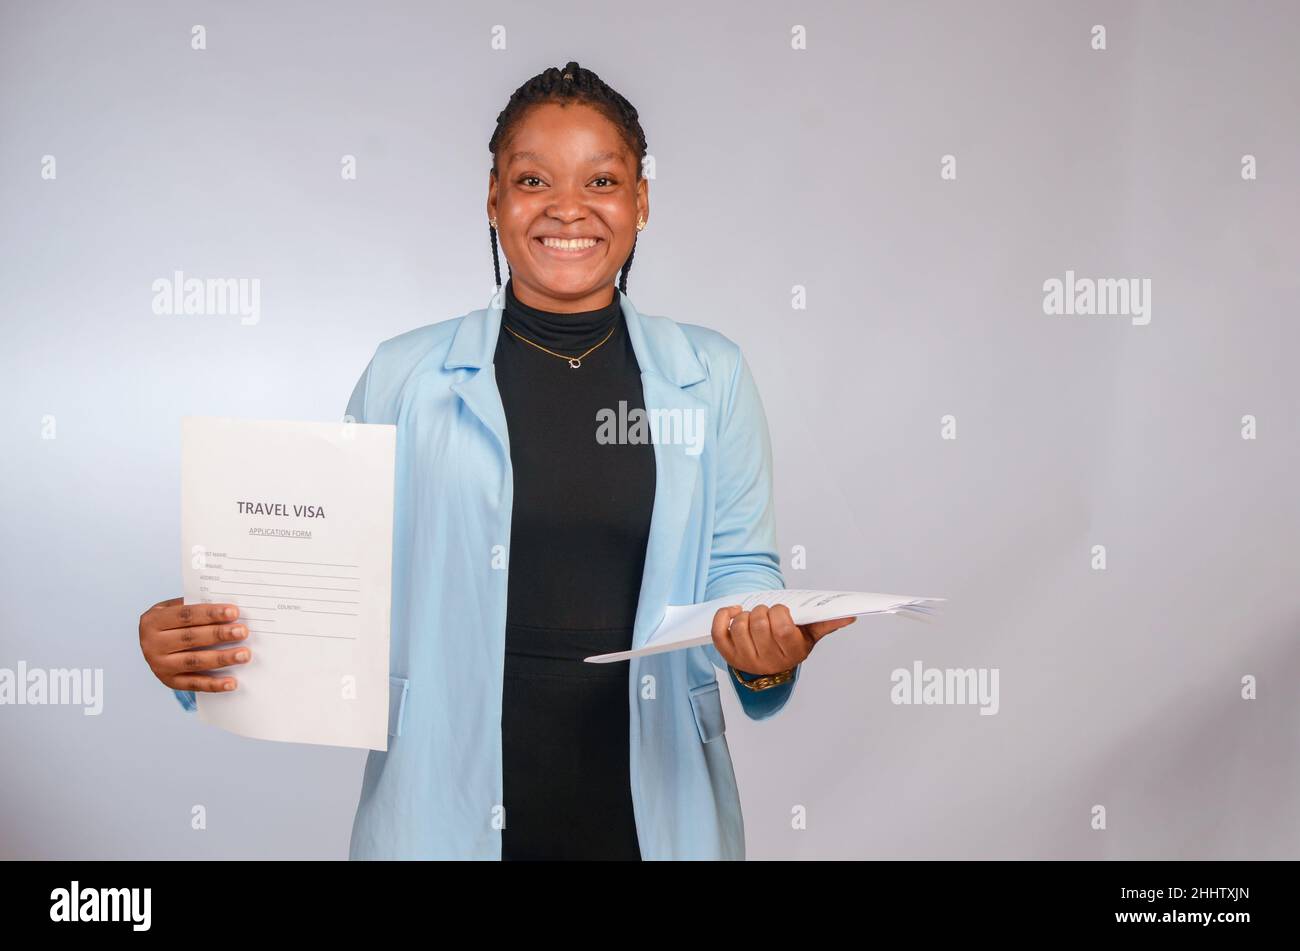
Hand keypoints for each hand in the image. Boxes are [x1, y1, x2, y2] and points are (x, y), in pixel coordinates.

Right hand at [139, 598, 251, 693]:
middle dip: (219, 634)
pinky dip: (214, 684)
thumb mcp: (174, 609)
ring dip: (222, 658)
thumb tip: (230, 611)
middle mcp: (152, 644)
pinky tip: (232, 682)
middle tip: (243, 632)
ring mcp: (159, 665)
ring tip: (244, 654)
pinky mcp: (169, 682)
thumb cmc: (173, 622)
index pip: (185, 615)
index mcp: (153, 621)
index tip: (234, 612)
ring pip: (194, 662)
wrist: (152, 645)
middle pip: (190, 638)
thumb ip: (196, 607)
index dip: (210, 613)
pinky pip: (194, 684)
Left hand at [710, 603, 855, 675]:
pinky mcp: (728, 654)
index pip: (782, 629)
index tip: (780, 610)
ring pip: (740, 627)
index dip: (779, 613)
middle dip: (762, 611)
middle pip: (759, 625)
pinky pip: (718, 632)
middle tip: (766, 611)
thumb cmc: (790, 642)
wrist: (769, 662)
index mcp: (790, 653)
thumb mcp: (809, 635)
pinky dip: (723, 617)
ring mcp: (745, 659)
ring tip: (752, 615)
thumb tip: (849, 616)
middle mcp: (767, 660)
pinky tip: (734, 612)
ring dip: (745, 614)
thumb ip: (826, 623)